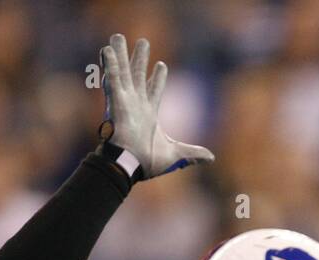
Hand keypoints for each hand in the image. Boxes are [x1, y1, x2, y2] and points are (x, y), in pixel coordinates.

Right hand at [99, 34, 212, 178]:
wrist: (131, 164)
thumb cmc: (147, 161)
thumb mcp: (175, 154)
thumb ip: (192, 153)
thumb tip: (211, 157)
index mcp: (148, 114)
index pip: (154, 90)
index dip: (158, 77)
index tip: (161, 64)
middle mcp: (135, 104)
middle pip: (138, 75)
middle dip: (140, 59)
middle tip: (143, 42)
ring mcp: (124, 100)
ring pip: (123, 72)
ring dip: (121, 54)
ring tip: (118, 36)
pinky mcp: (115, 100)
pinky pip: (113, 78)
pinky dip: (110, 64)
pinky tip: (107, 49)